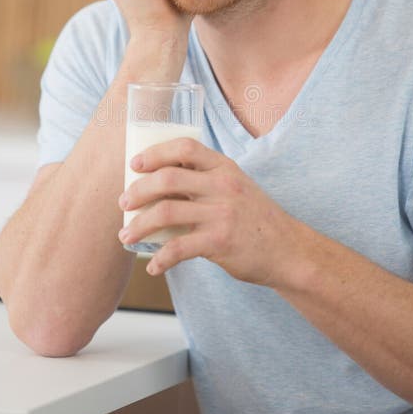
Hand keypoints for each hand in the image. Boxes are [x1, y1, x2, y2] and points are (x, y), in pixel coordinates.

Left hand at [117, 137, 303, 285]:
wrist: (288, 250)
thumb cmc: (255, 219)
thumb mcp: (236, 187)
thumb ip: (206, 181)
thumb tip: (160, 184)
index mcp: (224, 168)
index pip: (185, 147)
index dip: (155, 153)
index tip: (135, 164)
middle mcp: (223, 186)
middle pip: (167, 179)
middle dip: (137, 191)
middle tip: (124, 203)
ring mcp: (222, 214)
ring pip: (166, 213)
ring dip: (139, 226)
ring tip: (126, 235)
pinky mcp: (220, 242)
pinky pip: (179, 248)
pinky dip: (160, 258)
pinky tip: (153, 266)